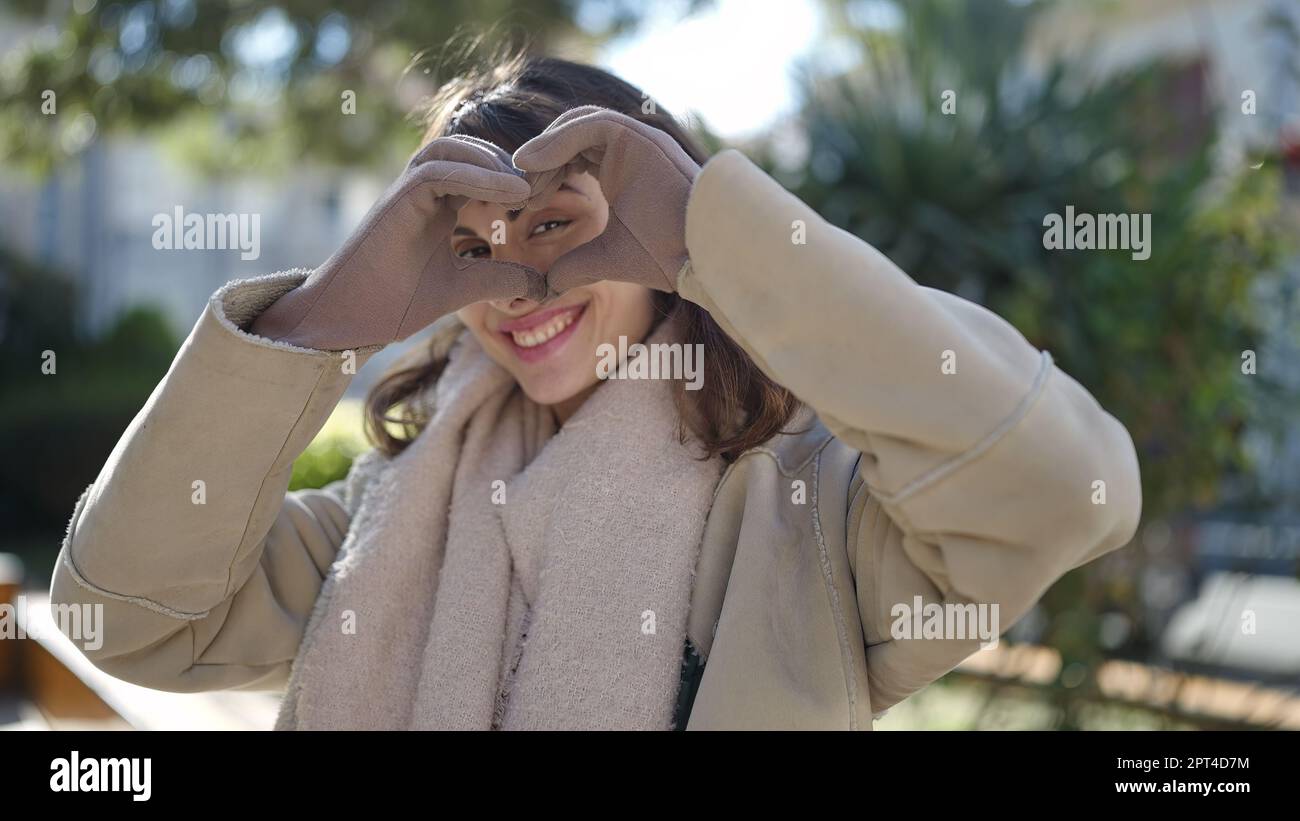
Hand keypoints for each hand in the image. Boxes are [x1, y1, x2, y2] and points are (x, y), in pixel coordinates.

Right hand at [251, 135, 546, 349]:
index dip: (516, 177)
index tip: (551, 194)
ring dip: (493, 162)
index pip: (481, 171)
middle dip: (508, 162)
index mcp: (437, 204)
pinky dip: (475, 175)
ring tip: (528, 188)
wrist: (346, 320)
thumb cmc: (392, 303)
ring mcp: (405, 191)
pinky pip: (436, 171)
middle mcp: (421, 190)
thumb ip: (499, 279)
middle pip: (468, 150)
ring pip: (450, 149)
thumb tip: (542, 284)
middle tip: (546, 184)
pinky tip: (510, 193)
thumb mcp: (461, 289)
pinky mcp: (394, 200)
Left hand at [512, 106, 699, 294]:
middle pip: (571, 135)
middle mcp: (628, 149)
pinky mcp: (641, 136)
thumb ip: (575, 266)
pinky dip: (559, 138)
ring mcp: (637, 139)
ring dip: (546, 147)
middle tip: (523, 193)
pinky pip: (591, 124)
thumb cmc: (666, 255)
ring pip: (578, 123)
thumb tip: (545, 287)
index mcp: (621, 170)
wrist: (700, 254)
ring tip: (524, 175)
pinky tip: (536, 161)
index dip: (545, 172)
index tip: (527, 202)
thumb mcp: (607, 259)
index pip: (572, 154)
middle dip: (542, 160)